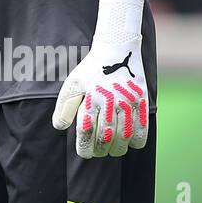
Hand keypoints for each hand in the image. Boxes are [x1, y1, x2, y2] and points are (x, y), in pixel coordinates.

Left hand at [53, 40, 148, 158]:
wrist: (117, 48)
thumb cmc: (91, 69)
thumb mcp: (73, 84)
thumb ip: (64, 106)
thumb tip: (60, 127)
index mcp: (91, 97)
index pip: (86, 131)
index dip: (85, 148)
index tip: (85, 154)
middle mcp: (110, 100)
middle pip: (105, 137)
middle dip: (101, 150)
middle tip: (98, 152)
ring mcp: (128, 101)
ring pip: (124, 136)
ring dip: (118, 148)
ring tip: (113, 150)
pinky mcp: (142, 100)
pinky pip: (142, 127)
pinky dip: (136, 141)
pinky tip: (130, 143)